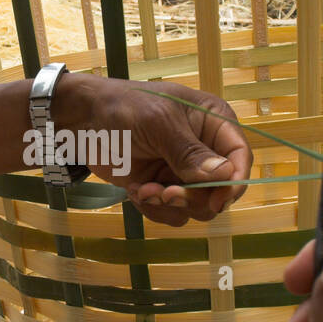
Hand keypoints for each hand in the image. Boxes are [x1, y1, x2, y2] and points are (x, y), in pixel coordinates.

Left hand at [53, 73, 251, 225]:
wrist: (82, 121)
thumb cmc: (122, 108)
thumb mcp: (158, 123)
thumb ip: (189, 151)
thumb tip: (225, 176)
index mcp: (214, 122)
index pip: (240, 157)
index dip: (234, 183)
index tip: (216, 200)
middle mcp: (205, 149)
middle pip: (221, 190)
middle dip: (192, 197)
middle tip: (164, 192)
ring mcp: (184, 171)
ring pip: (197, 207)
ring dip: (169, 205)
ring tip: (142, 190)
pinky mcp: (164, 187)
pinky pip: (173, 213)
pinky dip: (154, 208)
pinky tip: (135, 191)